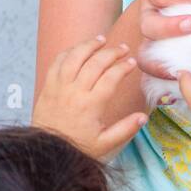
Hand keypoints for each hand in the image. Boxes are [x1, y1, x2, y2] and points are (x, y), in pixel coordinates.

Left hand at [32, 38, 146, 160]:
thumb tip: (144, 117)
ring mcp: (59, 87)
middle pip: (95, 63)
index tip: (132, 62)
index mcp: (91, 105)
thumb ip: (125, 130)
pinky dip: (68, 52)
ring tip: (101, 39)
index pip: (111, 77)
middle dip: (111, 52)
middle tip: (123, 48)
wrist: (46, 151)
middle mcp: (75, 92)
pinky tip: (78, 49)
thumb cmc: (76, 148)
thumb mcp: (105, 144)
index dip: (123, 67)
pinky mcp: (48, 86)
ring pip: (74, 57)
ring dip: (89, 45)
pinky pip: (57, 62)